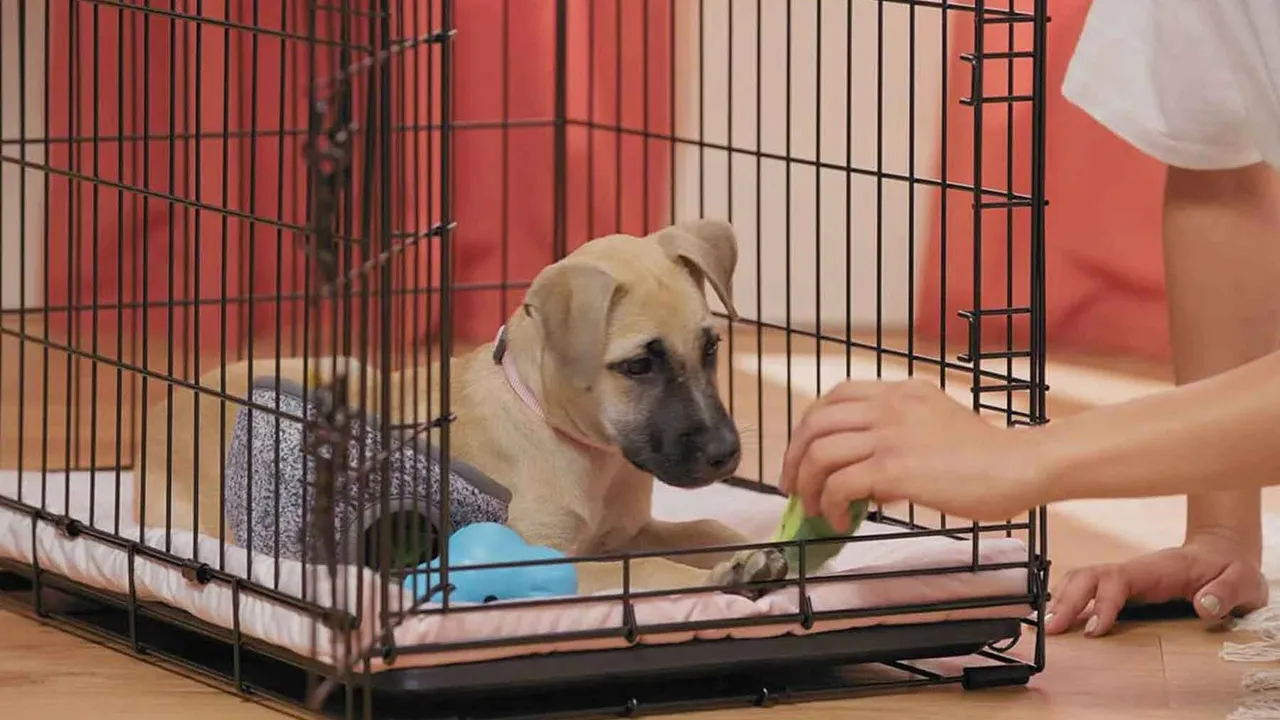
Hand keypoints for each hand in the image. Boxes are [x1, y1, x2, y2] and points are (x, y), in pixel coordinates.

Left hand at [779, 378, 1045, 526]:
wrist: (1021, 465)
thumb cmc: (987, 456)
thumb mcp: (937, 426)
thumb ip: (900, 437)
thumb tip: (864, 479)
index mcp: (900, 391)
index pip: (835, 397)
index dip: (810, 427)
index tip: (804, 455)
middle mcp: (889, 405)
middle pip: (815, 423)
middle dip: (794, 457)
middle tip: (793, 487)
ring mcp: (890, 434)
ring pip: (819, 453)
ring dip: (808, 485)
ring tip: (815, 509)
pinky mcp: (895, 466)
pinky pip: (839, 484)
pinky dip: (831, 505)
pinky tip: (842, 520)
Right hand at [1046, 532, 1268, 636]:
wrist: (1223, 554)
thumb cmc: (1230, 569)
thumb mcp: (1242, 581)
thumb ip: (1225, 592)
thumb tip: (1202, 606)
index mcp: (1157, 568)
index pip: (1118, 579)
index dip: (1102, 602)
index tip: (1094, 630)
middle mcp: (1134, 570)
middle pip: (1088, 575)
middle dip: (1067, 599)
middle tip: (1051, 629)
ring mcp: (1126, 577)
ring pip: (1082, 579)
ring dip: (1061, 599)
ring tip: (1047, 625)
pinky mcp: (1123, 586)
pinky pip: (1088, 588)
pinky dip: (1068, 599)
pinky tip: (1058, 616)